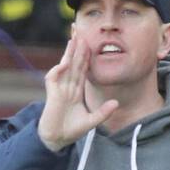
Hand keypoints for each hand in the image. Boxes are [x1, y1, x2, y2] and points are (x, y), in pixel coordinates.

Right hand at [37, 30, 118, 151]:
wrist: (57, 139)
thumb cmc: (72, 129)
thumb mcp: (92, 121)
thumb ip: (103, 112)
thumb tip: (116, 103)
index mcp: (77, 89)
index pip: (83, 68)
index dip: (86, 55)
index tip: (91, 42)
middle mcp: (68, 85)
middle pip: (74, 62)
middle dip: (78, 47)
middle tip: (81, 30)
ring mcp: (59, 88)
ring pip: (65, 66)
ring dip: (69, 52)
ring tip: (74, 38)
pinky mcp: (52, 93)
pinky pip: (53, 77)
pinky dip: (58, 70)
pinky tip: (65, 63)